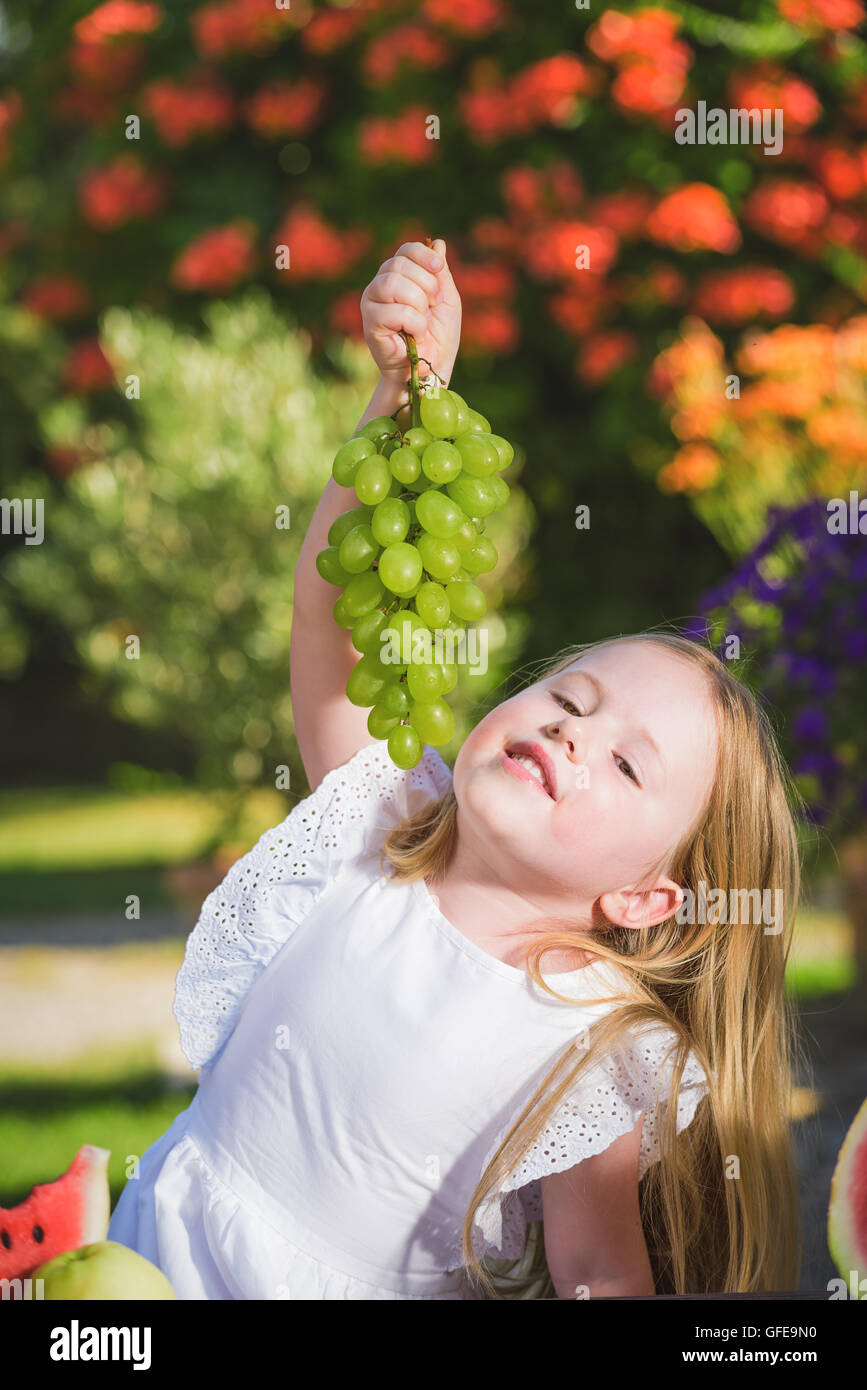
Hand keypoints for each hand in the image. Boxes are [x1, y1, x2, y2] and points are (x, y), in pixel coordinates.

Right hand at [361, 238, 460, 386]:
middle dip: (425, 284)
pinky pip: (393, 311)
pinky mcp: (370, 323)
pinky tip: (415, 335)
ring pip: (392, 283)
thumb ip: (440, 274)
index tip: (438, 270)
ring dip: (418, 303)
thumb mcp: (446, 301)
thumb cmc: (438, 338)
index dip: (423, 256)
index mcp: (399, 277)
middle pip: (399, 264)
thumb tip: (437, 243)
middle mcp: (380, 286)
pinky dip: (413, 323)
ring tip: (423, 322)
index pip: (405, 250)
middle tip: (434, 305)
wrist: (430, 371)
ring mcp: (371, 303)